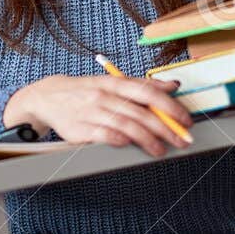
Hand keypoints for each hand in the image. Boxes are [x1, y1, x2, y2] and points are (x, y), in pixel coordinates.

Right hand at [5, 75, 192, 156]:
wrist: (48, 97)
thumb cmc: (87, 91)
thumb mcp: (113, 83)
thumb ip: (143, 86)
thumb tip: (173, 85)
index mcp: (115, 83)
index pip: (149, 93)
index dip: (170, 107)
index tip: (186, 120)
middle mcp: (105, 96)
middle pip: (141, 113)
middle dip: (165, 128)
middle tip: (181, 140)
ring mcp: (92, 112)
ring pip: (126, 125)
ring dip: (147, 139)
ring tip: (161, 150)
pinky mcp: (80, 128)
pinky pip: (103, 134)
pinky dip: (118, 139)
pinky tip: (130, 145)